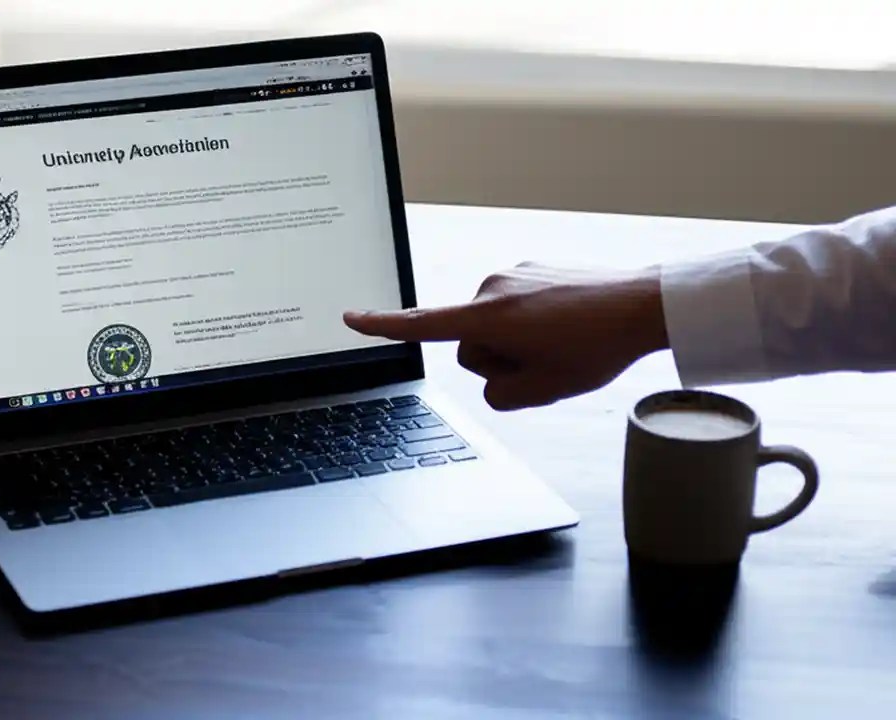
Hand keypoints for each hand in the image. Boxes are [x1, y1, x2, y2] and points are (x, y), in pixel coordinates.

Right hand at [344, 263, 668, 409]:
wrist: (645, 304)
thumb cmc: (596, 348)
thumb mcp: (543, 391)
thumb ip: (499, 395)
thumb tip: (492, 378)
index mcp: (488, 318)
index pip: (422, 326)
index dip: (383, 326)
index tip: (350, 319)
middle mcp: (492, 288)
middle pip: (470, 343)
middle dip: (499, 361)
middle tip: (547, 366)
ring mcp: (512, 274)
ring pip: (493, 326)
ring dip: (519, 342)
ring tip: (565, 345)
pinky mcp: (532, 269)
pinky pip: (516, 307)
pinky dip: (535, 322)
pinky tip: (570, 325)